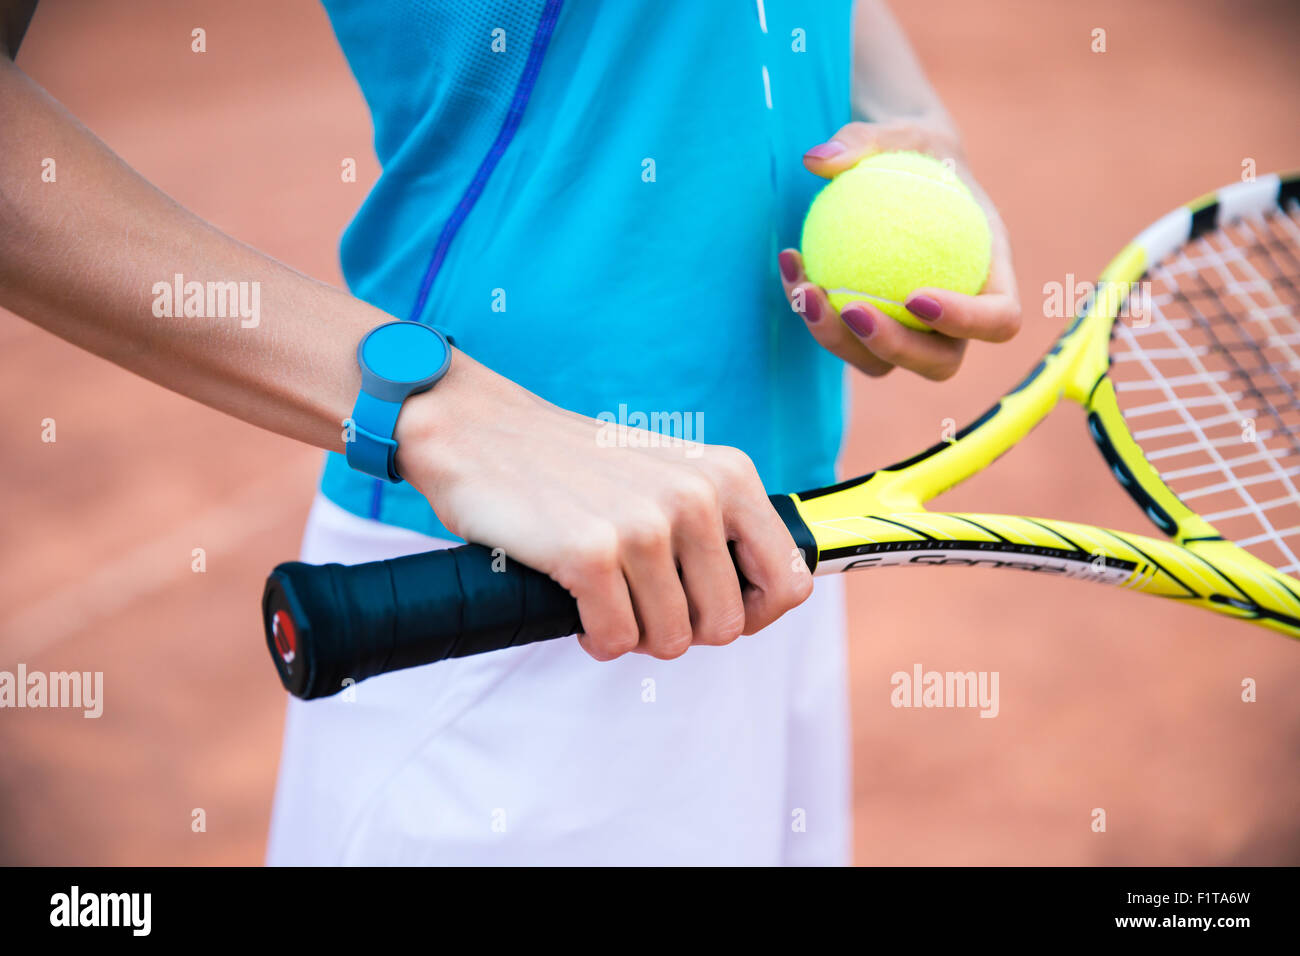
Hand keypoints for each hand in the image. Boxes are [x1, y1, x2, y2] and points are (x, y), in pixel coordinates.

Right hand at [394, 353, 812, 661]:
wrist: (480, 430)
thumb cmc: (575, 466)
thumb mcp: (671, 475)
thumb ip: (720, 526)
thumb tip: (762, 603)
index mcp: (728, 476)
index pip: (790, 582)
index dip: (755, 615)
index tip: (711, 610)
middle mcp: (696, 497)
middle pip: (728, 625)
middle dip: (683, 630)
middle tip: (641, 604)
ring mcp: (644, 525)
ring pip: (672, 640)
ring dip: (635, 635)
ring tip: (607, 599)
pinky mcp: (590, 553)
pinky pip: (617, 641)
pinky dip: (596, 638)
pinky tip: (579, 606)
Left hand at [779, 121, 1020, 380]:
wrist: (897, 169)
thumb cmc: (913, 150)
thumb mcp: (901, 132)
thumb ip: (865, 140)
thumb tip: (816, 159)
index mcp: (990, 273)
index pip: (998, 318)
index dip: (966, 323)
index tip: (916, 297)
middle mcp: (956, 317)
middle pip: (941, 363)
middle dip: (896, 347)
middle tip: (852, 308)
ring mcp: (913, 333)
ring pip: (882, 363)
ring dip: (839, 341)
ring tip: (806, 291)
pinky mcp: (872, 329)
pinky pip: (843, 336)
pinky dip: (813, 309)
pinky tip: (789, 265)